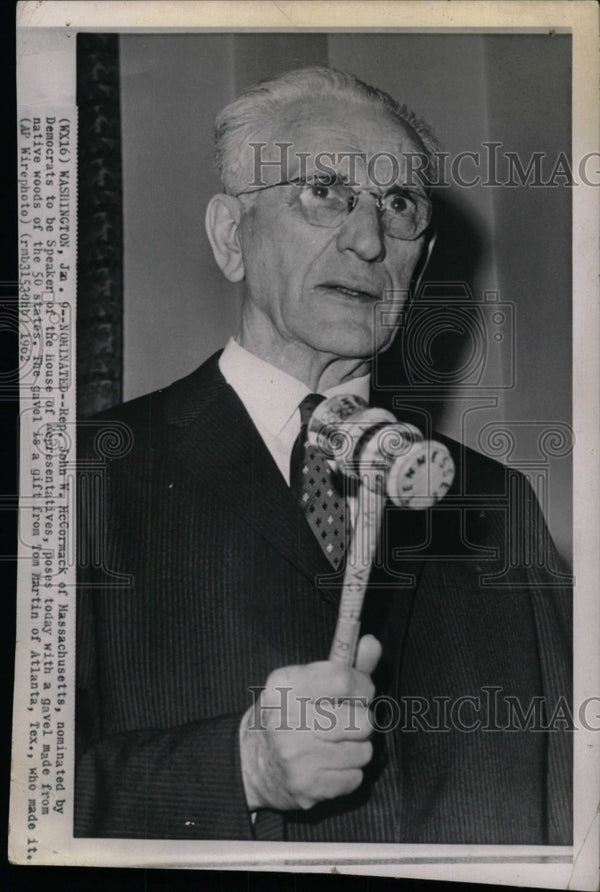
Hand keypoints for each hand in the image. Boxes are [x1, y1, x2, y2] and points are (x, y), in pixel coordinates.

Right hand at [239, 634, 381, 811]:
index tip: (360, 693)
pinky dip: (348, 773)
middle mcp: (287, 720)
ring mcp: (295, 756)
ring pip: (364, 751)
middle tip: (343, 722)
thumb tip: (372, 643)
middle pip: (362, 720)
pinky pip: (355, 778)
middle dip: (361, 721)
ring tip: (334, 744)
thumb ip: (344, 664)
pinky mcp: (305, 787)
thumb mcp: (305, 682)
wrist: (251, 762)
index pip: (344, 680)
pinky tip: (328, 765)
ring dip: (356, 749)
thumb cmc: (286, 714)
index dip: (363, 687)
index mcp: (285, 686)